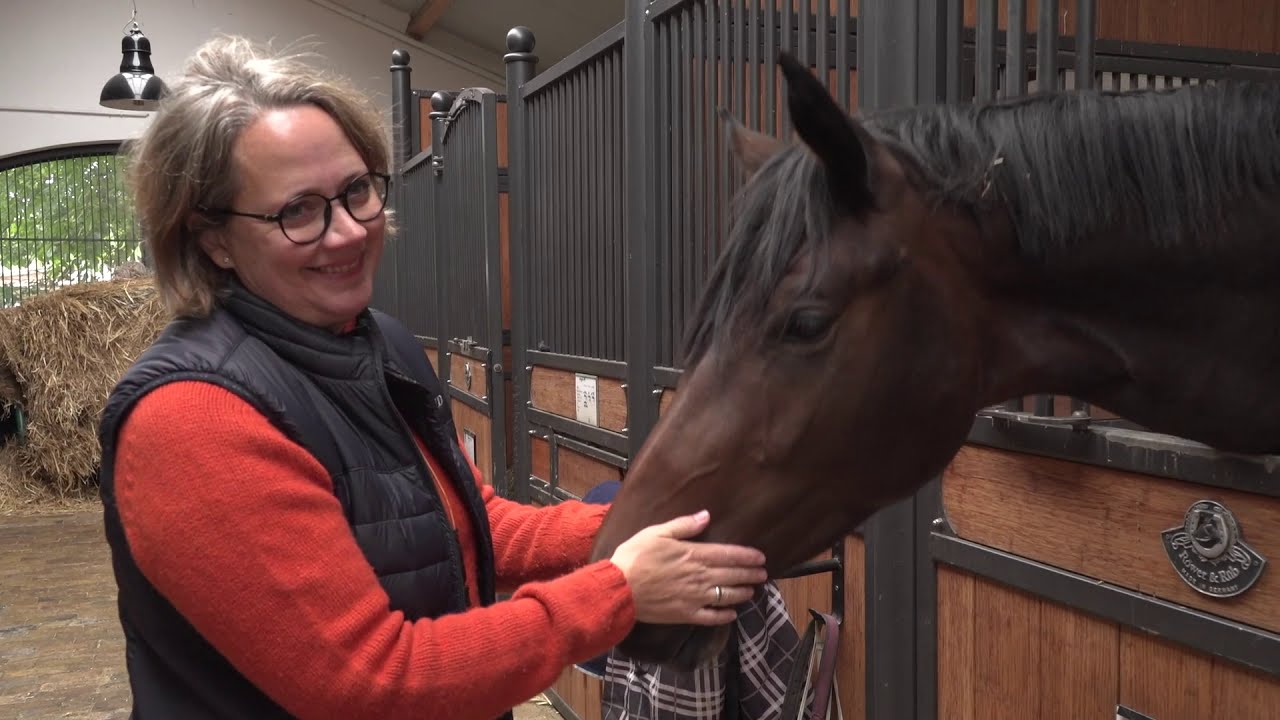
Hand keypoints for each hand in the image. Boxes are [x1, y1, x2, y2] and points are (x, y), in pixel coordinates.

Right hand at [609, 510, 767, 625]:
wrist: (620, 589)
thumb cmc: (635, 556)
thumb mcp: (657, 533)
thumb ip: (683, 525)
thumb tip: (706, 516)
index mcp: (694, 555)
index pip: (728, 554)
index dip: (747, 556)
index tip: (761, 557)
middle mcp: (700, 577)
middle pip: (732, 575)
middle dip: (751, 574)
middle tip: (764, 574)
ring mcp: (695, 597)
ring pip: (727, 596)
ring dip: (742, 593)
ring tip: (752, 591)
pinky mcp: (686, 614)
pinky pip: (711, 617)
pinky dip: (724, 615)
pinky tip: (732, 613)